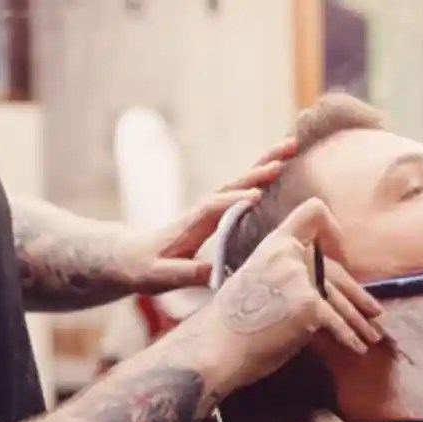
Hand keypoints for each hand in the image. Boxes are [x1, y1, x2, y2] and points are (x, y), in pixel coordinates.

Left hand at [115, 138, 299, 294]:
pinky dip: (264, 173)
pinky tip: (282, 164)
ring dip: (267, 162)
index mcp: (193, 223)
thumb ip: (185, 274)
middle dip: (260, 168)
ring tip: (292, 145)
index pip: (216, 208)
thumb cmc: (145, 268)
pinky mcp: (220, 210)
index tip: (256, 195)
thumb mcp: (160, 276)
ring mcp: (213, 206)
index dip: (234, 201)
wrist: (130, 256)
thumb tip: (212, 272)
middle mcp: (205, 208)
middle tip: (287, 152)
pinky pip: (245, 187)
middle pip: (235, 183)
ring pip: (243, 180)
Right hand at [198, 198, 383, 392]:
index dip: (332, 230)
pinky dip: (348, 338)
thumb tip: (313, 289)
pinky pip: (337, 322)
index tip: (337, 255)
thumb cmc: (229, 326)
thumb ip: (282, 275)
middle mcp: (287, 254)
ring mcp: (298, 277)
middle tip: (374, 311)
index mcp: (273, 244)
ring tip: (371, 336)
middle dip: (359, 295)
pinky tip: (356, 348)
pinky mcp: (308, 304)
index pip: (312, 212)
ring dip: (359, 321)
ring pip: (341, 298)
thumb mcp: (253, 282)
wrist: (214, 349)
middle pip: (337, 269)